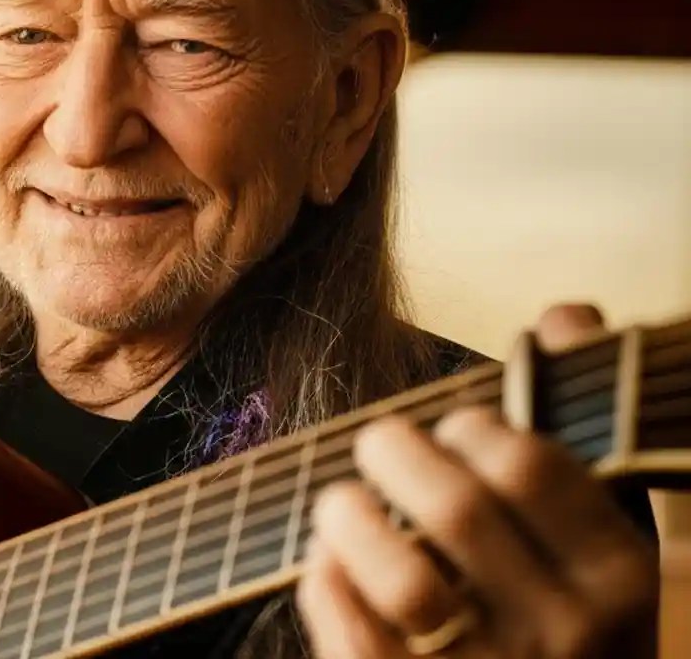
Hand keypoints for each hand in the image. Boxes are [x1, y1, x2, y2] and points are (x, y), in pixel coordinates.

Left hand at [296, 304, 659, 657]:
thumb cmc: (589, 624)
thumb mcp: (620, 535)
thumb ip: (594, 426)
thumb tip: (565, 318)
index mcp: (618, 576)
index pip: (530, 467)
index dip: (476, 428)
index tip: (455, 426)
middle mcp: (563, 629)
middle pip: (456, 508)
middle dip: (398, 454)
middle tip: (378, 440)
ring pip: (403, 582)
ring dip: (353, 522)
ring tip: (341, 500)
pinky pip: (358, 643)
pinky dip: (327, 590)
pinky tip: (324, 563)